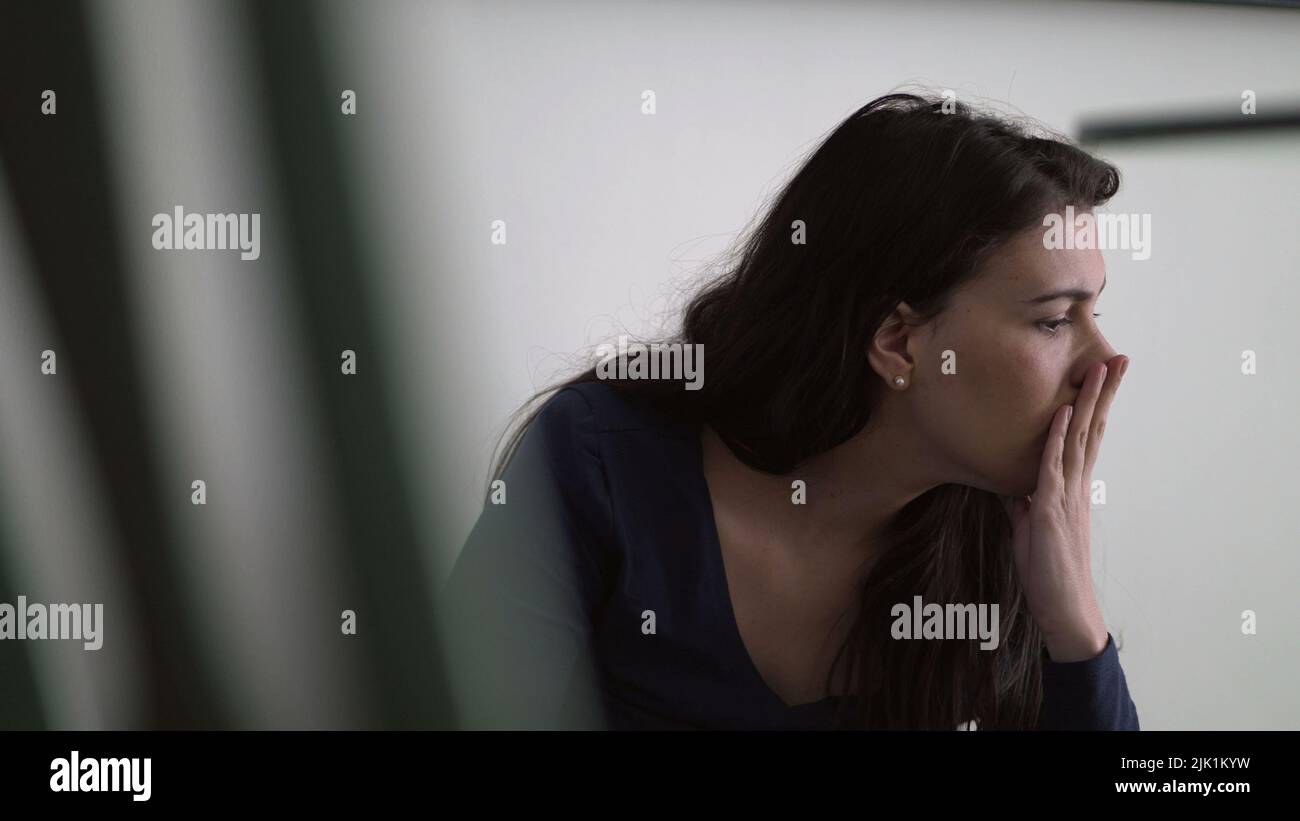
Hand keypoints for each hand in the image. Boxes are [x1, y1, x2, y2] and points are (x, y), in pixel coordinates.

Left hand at [1004, 354, 1128, 661]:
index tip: (1103, 375)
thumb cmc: (1047, 571)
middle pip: (1091, 429)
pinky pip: (1053, 468)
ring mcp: (1066, 496)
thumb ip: (1020, 500)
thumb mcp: (1027, 526)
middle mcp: (1075, 486)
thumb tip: (1008, 481)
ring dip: (1086, 403)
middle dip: (1103, 393)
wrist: (1063, 609)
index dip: (1094, 405)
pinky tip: (1061, 414)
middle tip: (1118, 357)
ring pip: (1078, 441)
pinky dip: (1056, 439)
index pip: (1085, 437)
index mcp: (1071, 487)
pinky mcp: (1051, 512)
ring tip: (1098, 369)